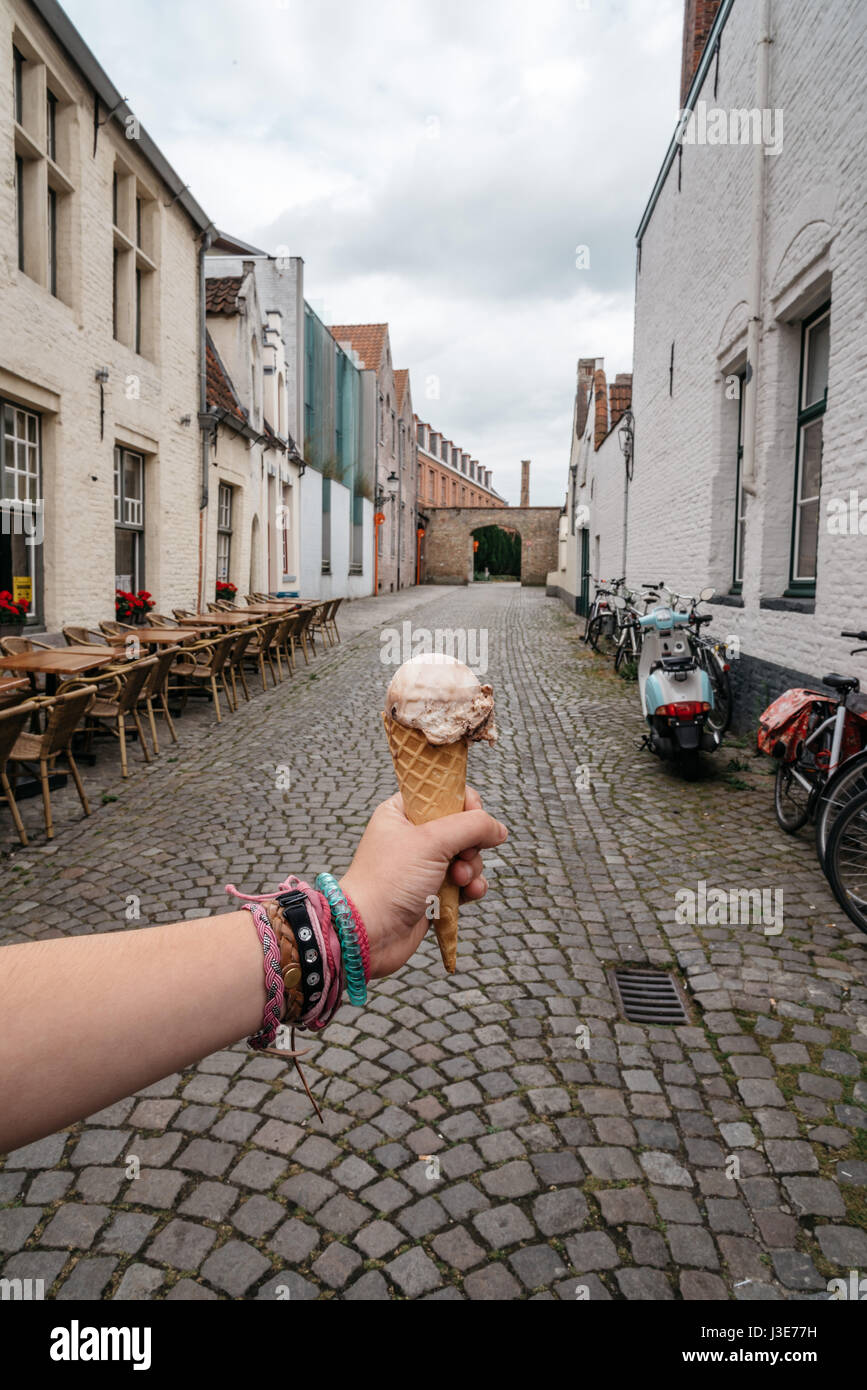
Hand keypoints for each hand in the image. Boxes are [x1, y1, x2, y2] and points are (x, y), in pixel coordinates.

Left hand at [341, 786, 507, 978]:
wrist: (370, 932)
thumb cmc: (390, 880)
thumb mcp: (432, 841)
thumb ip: (472, 826)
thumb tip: (499, 829)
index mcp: (403, 812)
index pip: (443, 793)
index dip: (464, 803)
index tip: (473, 816)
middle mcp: (412, 836)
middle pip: (462, 826)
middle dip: (471, 843)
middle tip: (461, 855)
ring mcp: (423, 865)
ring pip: (467, 856)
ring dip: (471, 868)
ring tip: (458, 880)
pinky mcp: (433, 891)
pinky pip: (464, 882)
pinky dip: (471, 887)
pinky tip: (468, 894)